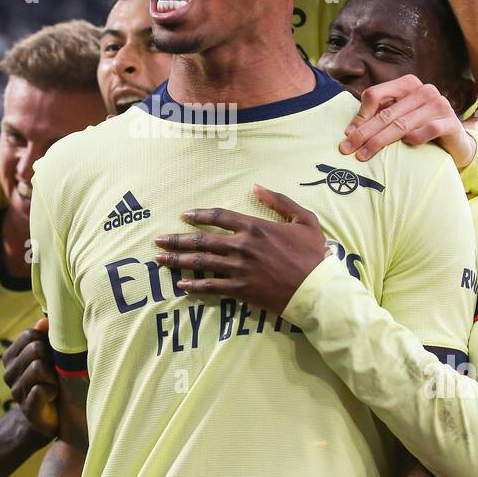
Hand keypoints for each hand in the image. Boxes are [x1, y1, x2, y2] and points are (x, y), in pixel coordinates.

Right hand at [2, 318, 58, 439]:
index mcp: (11, 356)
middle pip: (34, 349)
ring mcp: (15, 391)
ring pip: (38, 368)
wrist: (56, 415)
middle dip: (51, 358)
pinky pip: (40, 390)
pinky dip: (52, 390)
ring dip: (54, 376)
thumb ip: (45, 336)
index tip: (51, 355)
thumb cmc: (54, 378)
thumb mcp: (50, 353)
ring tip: (54, 384)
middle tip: (54, 372)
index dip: (46, 342)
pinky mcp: (26, 408)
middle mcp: (8, 373)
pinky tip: (52, 396)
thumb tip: (43, 321)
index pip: (29, 335)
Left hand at [155, 185, 326, 313]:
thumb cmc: (314, 254)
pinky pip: (211, 286)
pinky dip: (194, 285)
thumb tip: (256, 187)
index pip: (219, 217)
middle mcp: (242, 246)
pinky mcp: (241, 289)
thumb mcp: (303, 219)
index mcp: (256, 227)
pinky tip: (181, 283)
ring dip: (178, 260)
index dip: (199, 216)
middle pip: (202, 240)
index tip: (184, 216)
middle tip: (159, 241)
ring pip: (201, 262)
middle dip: (177, 240)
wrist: (318, 289)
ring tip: (160, 259)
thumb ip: (279, 200)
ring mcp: (240, 269)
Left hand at [338, 75, 477, 167]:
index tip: (348, 134)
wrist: (454, 142)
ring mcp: (439, 105)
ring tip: (364, 155)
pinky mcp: (451, 122)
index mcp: (407, 84)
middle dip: (364, 133)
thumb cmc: (420, 129)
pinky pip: (429, 129)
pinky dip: (415, 138)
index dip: (360, 116)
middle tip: (347, 149)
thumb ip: (378, 117)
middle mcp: (424, 90)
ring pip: (403, 124)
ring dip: (380, 141)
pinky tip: (406, 145)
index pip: (375, 95)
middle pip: (386, 113)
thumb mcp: (398, 119)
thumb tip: (350, 131)